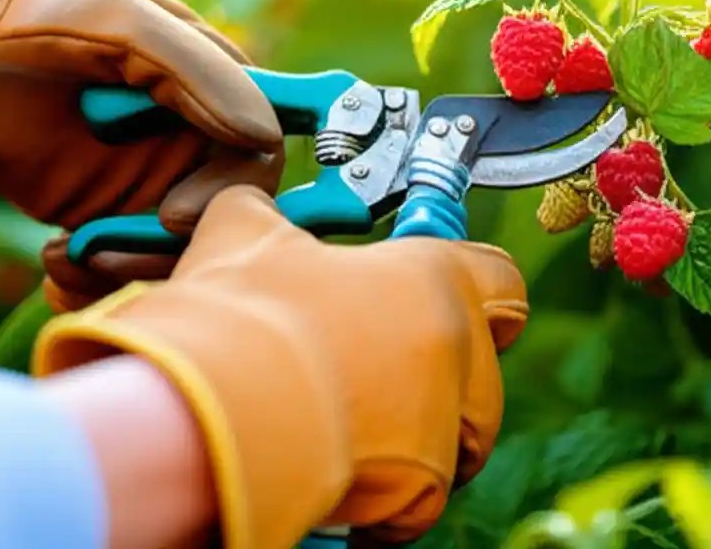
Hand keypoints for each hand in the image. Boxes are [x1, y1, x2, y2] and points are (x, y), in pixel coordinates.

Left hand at [0, 0, 283, 306]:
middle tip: (103, 248)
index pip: (256, 159)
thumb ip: (201, 73)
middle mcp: (187, 142)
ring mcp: (143, 183)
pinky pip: (116, 266)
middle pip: (216, 223)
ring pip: (168, 256)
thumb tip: (263, 138)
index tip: (174, 215)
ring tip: (66, 256)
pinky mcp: (96, 214)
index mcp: (211, 90)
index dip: (230, 195)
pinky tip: (54, 264)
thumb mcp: (124, 23)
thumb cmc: (39, 14)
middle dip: (166, 249)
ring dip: (123, 269)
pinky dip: (88, 279)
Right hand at [32, 185, 529, 548]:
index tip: (452, 301)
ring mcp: (442, 424)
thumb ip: (263, 217)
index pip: (502, 279)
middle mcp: (455, 350)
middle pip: (483, 372)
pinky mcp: (418, 491)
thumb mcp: (244, 238)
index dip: (483, 291)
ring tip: (357, 435)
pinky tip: (340, 482)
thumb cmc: (235, 321)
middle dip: (442, 381)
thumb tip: (247, 207)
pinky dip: (389, 500)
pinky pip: (420, 502)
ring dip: (422, 440)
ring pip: (459, 440)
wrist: (209, 411)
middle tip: (378, 380)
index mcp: (432, 279)